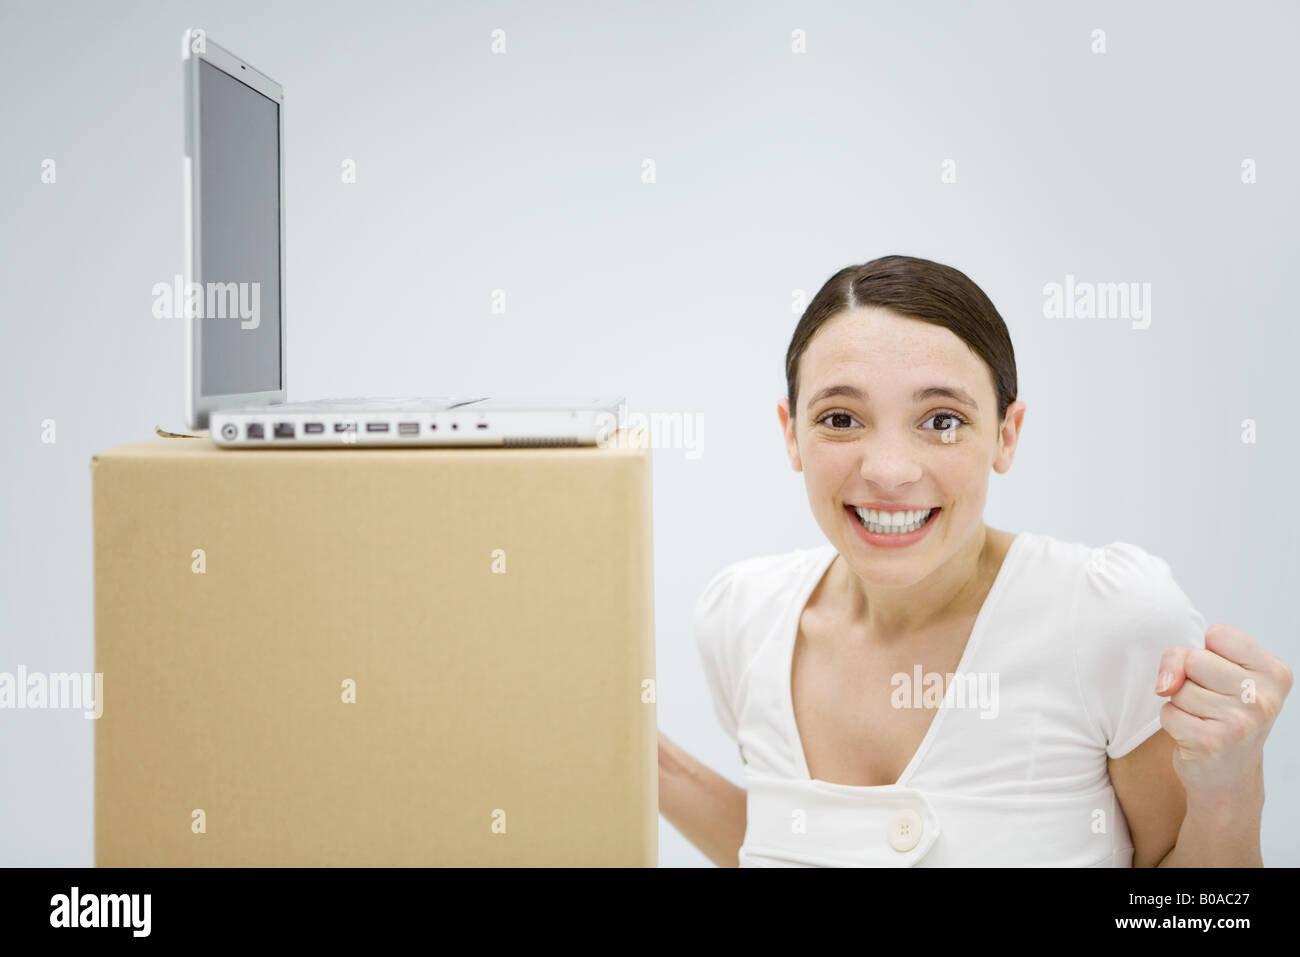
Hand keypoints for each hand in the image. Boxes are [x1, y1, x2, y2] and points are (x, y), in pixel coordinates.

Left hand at [1155, 623, 1292, 808]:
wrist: (1228, 776)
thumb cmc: (1220, 714)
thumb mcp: (1214, 673)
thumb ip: (1184, 657)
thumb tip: (1165, 684)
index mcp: (1274, 674)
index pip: (1218, 634)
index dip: (1208, 653)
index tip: (1222, 678)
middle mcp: (1264, 698)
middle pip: (1194, 659)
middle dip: (1190, 679)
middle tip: (1210, 703)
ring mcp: (1241, 722)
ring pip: (1178, 687)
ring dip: (1181, 703)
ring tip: (1204, 720)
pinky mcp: (1212, 742)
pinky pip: (1168, 712)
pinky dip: (1172, 722)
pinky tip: (1193, 735)